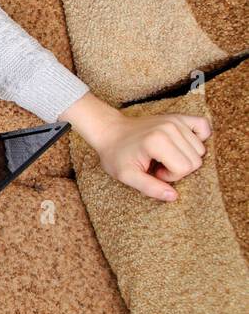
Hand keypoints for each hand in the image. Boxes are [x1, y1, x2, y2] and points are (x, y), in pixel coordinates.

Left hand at [63, 92, 211, 200]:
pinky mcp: (179, 117)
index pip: (185, 168)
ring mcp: (176, 120)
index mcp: (157, 141)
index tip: (153, 171)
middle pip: (196, 160)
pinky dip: (199, 138)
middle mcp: (170, 127)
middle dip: (178, 169)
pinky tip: (181, 145)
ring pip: (200, 149)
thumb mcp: (126, 175)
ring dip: (184, 157)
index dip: (170, 176)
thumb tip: (174, 196)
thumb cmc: (116, 155)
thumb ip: (150, 188)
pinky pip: (204, 126)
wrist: (110, 131)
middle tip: (157, 165)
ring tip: (163, 156)